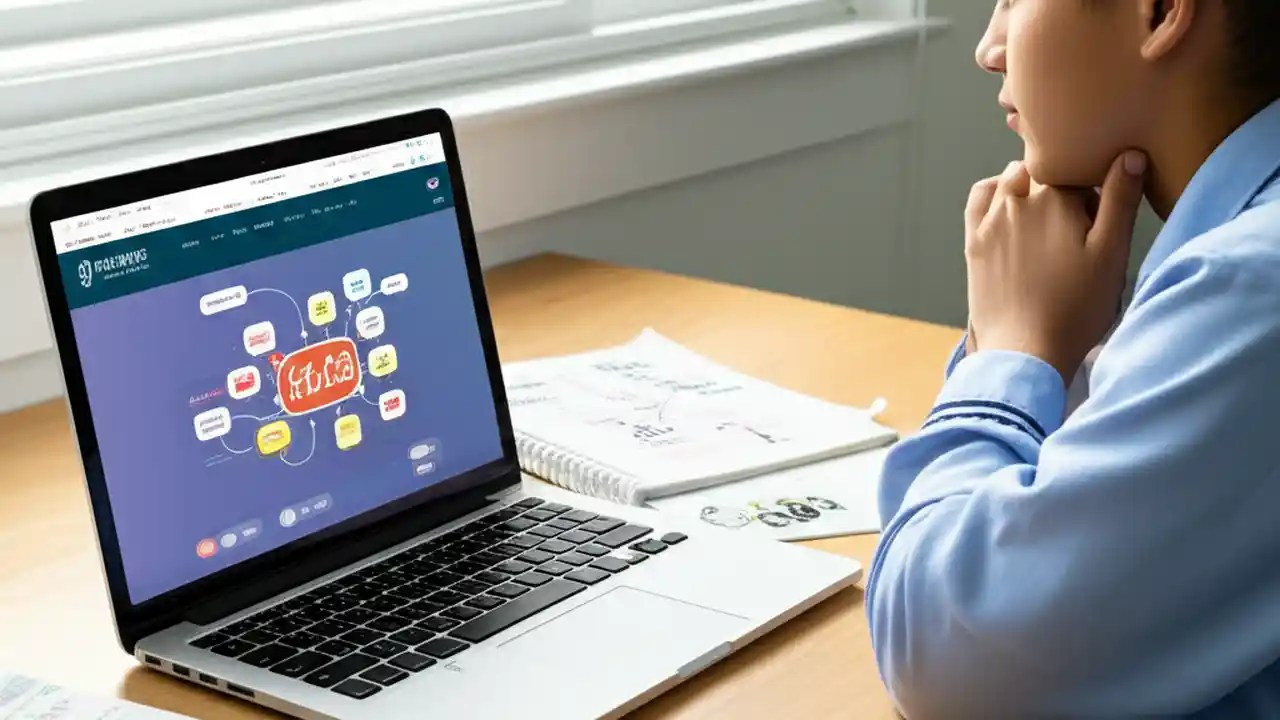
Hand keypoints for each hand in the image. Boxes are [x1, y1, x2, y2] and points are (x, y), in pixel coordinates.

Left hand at [964, 151, 1146, 381]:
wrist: (1024, 349)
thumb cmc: (1076, 308)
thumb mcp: (1112, 254)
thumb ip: (1120, 201)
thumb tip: (1130, 154)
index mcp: (1057, 198)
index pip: (1081, 172)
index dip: (1093, 193)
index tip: (1097, 222)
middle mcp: (1019, 200)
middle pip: (1046, 173)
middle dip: (1062, 189)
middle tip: (1074, 229)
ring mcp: (991, 219)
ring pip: (1013, 179)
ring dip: (1030, 187)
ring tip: (1045, 223)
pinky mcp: (974, 240)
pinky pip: (980, 196)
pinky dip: (995, 191)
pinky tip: (1008, 207)